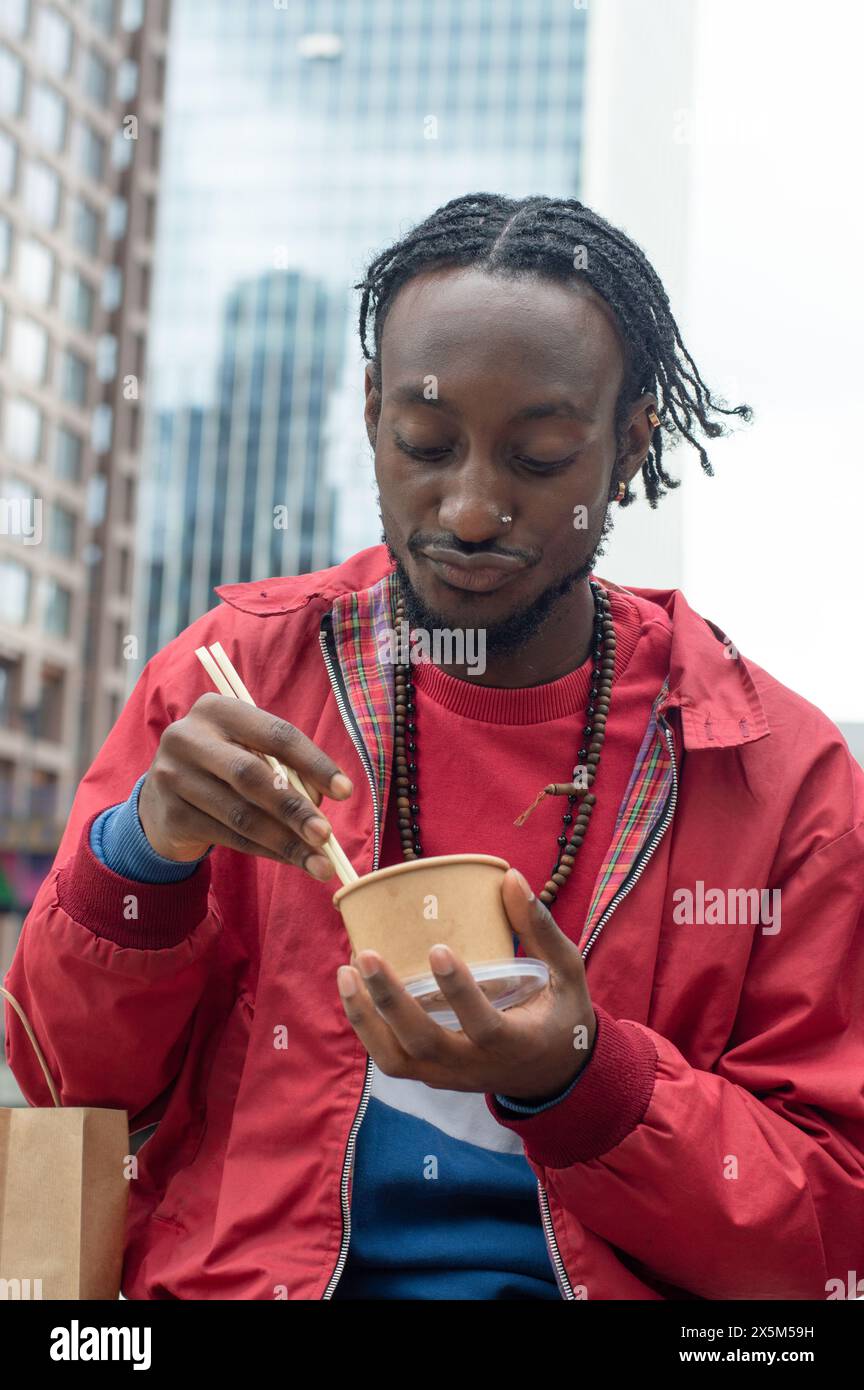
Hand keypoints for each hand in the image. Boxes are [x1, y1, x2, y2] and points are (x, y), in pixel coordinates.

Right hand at [137, 692, 352, 877]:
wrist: (160, 799)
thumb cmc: (222, 770)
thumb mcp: (247, 753)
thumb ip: (281, 768)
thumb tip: (320, 803)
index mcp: (218, 709)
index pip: (276, 734)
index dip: (314, 763)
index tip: (345, 792)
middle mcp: (188, 737)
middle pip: (253, 775)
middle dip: (295, 808)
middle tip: (327, 835)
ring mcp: (173, 777)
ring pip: (241, 815)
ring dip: (285, 842)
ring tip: (319, 863)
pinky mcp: (171, 815)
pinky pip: (230, 837)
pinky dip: (266, 851)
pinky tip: (291, 860)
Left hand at [336, 868, 596, 1100]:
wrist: (553, 1075)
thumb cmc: (562, 1014)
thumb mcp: (566, 973)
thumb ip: (541, 929)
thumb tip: (512, 878)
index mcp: (517, 1042)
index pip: (482, 1024)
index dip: (459, 991)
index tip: (438, 949)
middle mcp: (477, 1066)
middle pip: (423, 1042)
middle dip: (390, 1001)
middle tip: (366, 954)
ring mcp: (450, 1076)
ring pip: (397, 1059)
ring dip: (366, 1018)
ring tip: (346, 971)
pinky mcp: (432, 1076)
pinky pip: (391, 1061)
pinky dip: (366, 1029)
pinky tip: (352, 990)